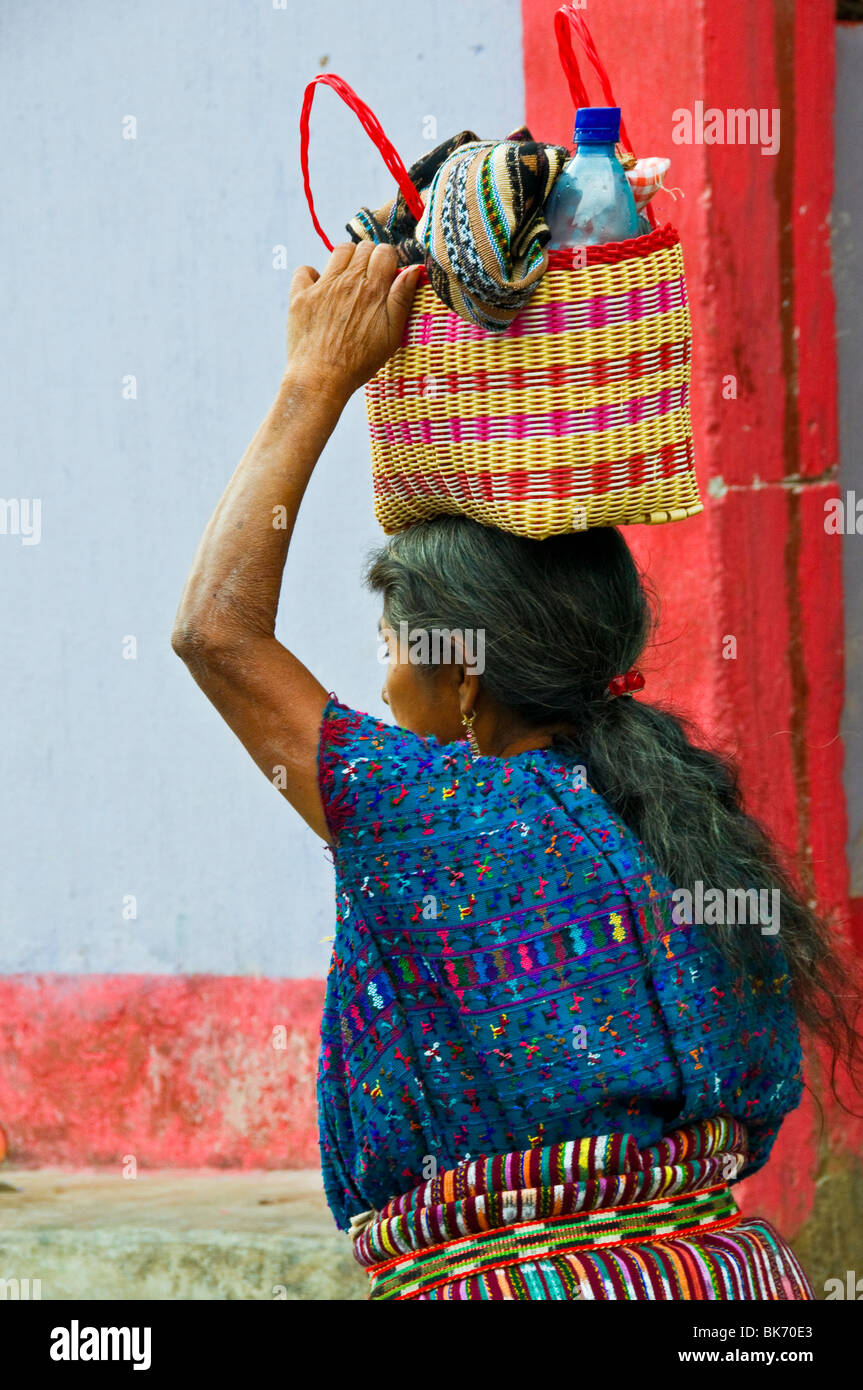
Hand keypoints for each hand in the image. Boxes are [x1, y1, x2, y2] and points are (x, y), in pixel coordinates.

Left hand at [285, 240, 422, 401]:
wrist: (321, 379)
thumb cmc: (360, 362)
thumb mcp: (392, 335)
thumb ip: (402, 299)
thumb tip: (414, 269)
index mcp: (374, 290)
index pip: (384, 252)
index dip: (388, 260)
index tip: (386, 275)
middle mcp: (348, 282)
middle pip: (362, 248)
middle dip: (368, 258)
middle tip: (368, 280)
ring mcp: (322, 287)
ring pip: (338, 251)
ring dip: (345, 260)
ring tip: (347, 281)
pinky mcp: (301, 296)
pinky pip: (305, 270)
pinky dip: (312, 275)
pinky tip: (318, 290)